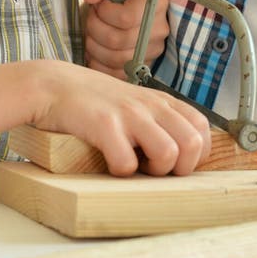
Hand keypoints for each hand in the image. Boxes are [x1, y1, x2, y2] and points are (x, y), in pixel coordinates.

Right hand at [30, 59, 210, 175]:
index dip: (195, 154)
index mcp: (161, 101)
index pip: (202, 129)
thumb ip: (159, 120)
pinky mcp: (104, 124)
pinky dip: (119, 172)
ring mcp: (128, 114)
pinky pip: (126, 163)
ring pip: (168, 154)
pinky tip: (108, 162)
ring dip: (153, 171)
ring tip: (134, 166)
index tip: (175, 162)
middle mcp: (150, 105)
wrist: (54, 85)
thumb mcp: (136, 103)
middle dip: (179, 168)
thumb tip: (183, 152)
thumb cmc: (96, 101)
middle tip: (155, 169)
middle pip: (192, 144)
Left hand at [82, 0, 169, 79]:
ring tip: (92, 31)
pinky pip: (119, 75)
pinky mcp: (144, 64)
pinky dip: (100, 65)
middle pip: (119, 41)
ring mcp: (154, 49)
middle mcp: (160, 27)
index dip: (104, 13)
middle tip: (91, 17)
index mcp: (157, 0)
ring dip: (94, 46)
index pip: (127, 17)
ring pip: (117, 60)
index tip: (99, 3)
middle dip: (94, 29)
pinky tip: (95, 50)